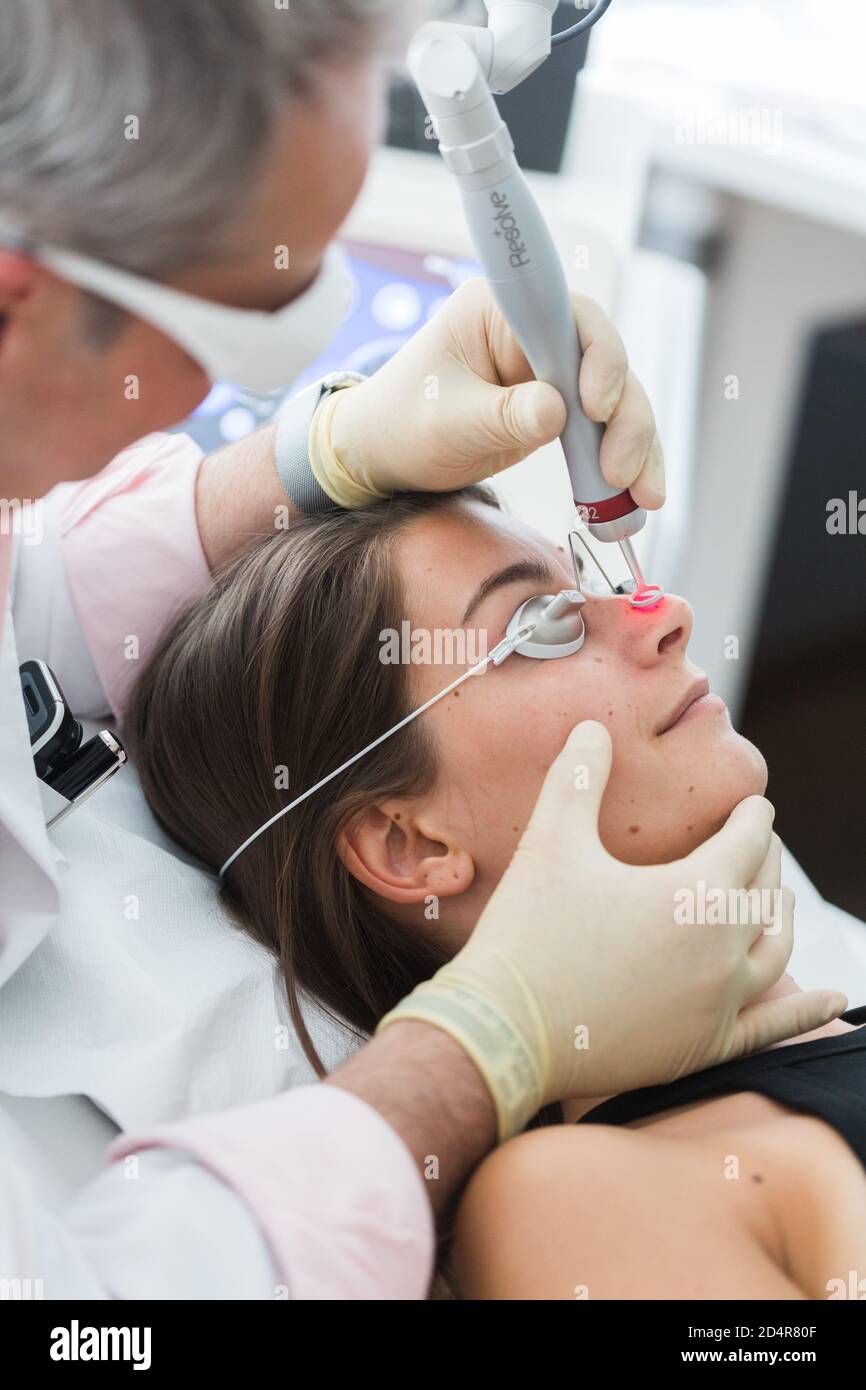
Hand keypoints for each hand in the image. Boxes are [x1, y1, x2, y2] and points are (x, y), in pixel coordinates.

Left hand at [313, 278, 664, 508]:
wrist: (384, 455)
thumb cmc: (402, 423)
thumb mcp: (448, 422)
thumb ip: (503, 416)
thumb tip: (558, 412)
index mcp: (501, 311)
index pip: (570, 317)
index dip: (597, 356)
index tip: (595, 406)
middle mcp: (535, 332)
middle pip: (606, 361)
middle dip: (625, 418)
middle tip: (619, 471)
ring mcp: (551, 371)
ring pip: (617, 399)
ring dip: (636, 447)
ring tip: (643, 496)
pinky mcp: (561, 408)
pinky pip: (605, 431)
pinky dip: (624, 464)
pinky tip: (638, 498)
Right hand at [379, 721, 845, 1139]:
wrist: (503, 1033)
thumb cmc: (527, 932)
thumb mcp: (551, 841)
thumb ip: (578, 776)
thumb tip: (592, 727)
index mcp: (694, 894)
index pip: (747, 841)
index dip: (753, 817)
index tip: (754, 804)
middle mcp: (721, 951)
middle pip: (763, 892)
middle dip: (765, 860)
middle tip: (756, 841)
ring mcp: (716, 1005)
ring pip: (774, 952)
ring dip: (780, 918)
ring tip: (777, 899)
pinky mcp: (702, 1046)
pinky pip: (772, 1027)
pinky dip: (808, 1012)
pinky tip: (834, 1004)